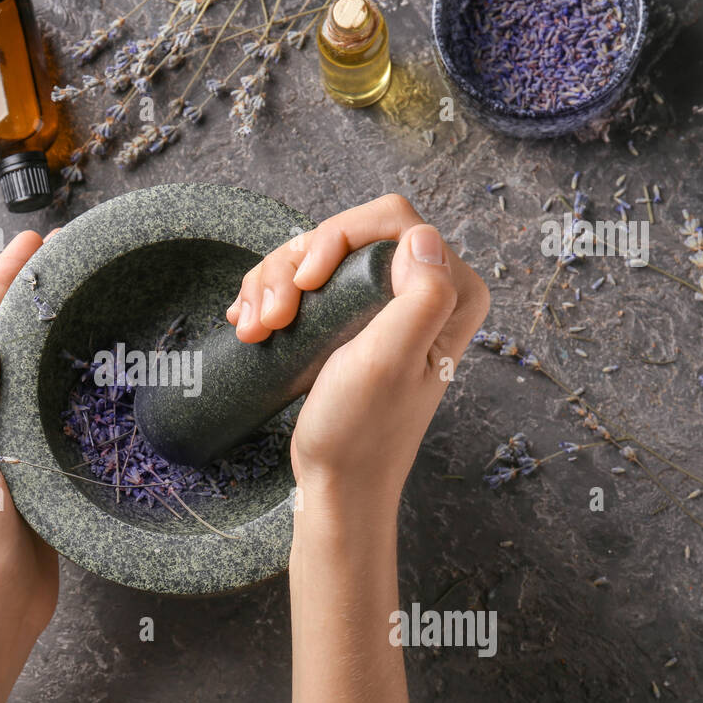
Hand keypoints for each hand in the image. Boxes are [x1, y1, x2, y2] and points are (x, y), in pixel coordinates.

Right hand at [226, 194, 489, 506]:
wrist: (337, 481)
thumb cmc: (361, 432)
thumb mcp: (389, 361)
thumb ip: (422, 296)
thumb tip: (423, 236)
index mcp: (452, 294)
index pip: (392, 220)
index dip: (338, 238)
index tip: (307, 284)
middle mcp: (425, 290)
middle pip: (347, 232)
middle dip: (296, 266)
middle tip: (273, 317)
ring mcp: (384, 304)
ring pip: (316, 253)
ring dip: (274, 283)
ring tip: (257, 329)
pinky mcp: (352, 319)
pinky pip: (303, 280)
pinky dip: (270, 295)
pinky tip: (251, 324)